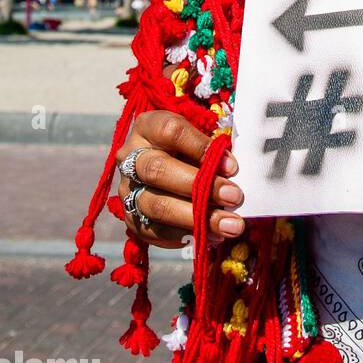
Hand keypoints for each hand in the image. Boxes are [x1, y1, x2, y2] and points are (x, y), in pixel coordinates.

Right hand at [115, 110, 244, 248]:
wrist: (167, 164)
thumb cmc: (190, 147)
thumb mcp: (200, 137)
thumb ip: (213, 150)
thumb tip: (231, 173)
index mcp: (148, 126)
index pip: (171, 132)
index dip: (201, 148)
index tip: (232, 166)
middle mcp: (131, 156)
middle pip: (158, 170)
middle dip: (199, 186)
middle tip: (234, 197)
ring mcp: (127, 189)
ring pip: (156, 205)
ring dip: (196, 217)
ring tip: (230, 225)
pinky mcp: (131, 217)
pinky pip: (154, 231)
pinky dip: (185, 235)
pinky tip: (212, 236)